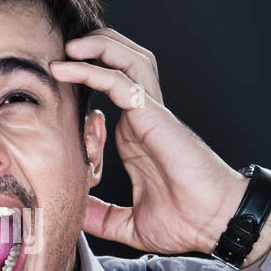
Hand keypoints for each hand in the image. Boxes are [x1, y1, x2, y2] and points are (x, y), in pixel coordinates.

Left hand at [49, 28, 251, 256]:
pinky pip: (120, 80)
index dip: (82, 83)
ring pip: (125, 59)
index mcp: (135, 136)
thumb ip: (100, 216)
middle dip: (92, 48)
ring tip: (67, 46)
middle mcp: (142, 118)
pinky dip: (93, 69)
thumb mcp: (128, 223)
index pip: (108, 93)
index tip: (54, 90)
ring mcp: (149, 113)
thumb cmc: (185, 222)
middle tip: (59, 49)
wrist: (216, 224)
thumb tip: (73, 215)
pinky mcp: (153, 116)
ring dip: (95, 46)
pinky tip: (70, 66)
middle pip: (120, 62)